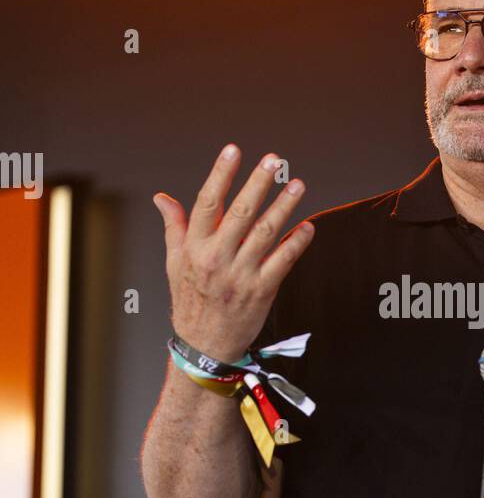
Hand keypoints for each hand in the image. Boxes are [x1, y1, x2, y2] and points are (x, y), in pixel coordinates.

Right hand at [153, 145, 314, 362]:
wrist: (203, 347)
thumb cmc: (190, 301)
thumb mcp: (175, 263)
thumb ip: (175, 227)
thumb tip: (162, 198)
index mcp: (193, 248)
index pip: (207, 203)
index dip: (221, 174)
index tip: (234, 150)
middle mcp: (216, 258)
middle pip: (241, 212)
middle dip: (258, 183)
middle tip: (274, 160)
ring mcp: (240, 275)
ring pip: (266, 233)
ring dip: (284, 206)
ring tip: (297, 184)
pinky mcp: (261, 291)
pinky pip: (283, 261)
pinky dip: (297, 242)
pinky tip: (307, 225)